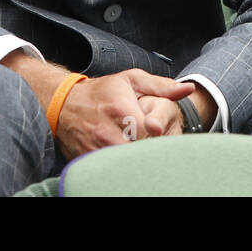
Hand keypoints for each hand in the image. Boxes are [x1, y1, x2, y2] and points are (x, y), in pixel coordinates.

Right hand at [54, 69, 193, 159]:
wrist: (63, 103)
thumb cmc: (102, 91)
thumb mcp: (131, 80)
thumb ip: (161, 86)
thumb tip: (188, 89)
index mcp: (122, 110)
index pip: (151, 134)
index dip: (160, 137)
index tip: (162, 135)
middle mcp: (107, 131)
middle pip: (139, 152)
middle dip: (149, 152)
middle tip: (155, 148)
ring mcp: (95, 148)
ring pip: (125, 164)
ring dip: (135, 160)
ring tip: (142, 154)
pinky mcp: (86, 160)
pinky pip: (109, 170)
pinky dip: (120, 167)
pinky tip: (126, 161)